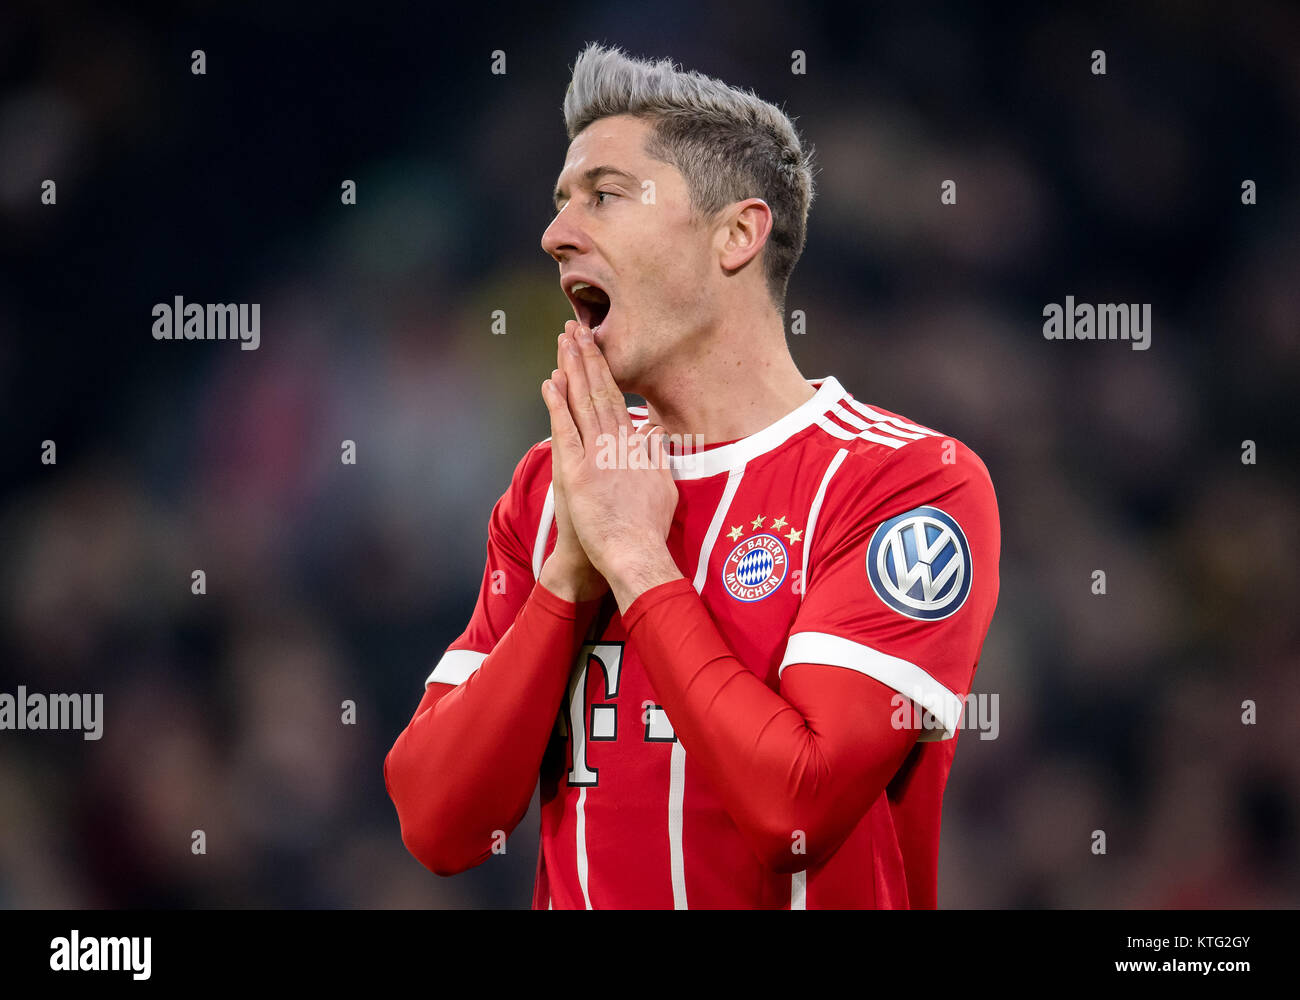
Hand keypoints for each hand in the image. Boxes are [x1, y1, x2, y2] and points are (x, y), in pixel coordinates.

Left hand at [541, 322, 680, 608]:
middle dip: (586, 358)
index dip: (604, 369)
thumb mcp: (663, 486)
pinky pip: (566, 430)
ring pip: (583, 403)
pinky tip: (551, 382)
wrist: (634, 553)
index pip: (616, 397)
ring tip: (564, 342)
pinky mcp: (577, 471)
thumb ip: (656, 455)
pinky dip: (558, 404)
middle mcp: (617, 442)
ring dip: (572, 371)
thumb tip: (655, 431)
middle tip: (576, 328)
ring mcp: (597, 454)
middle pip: (599, 391)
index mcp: (635, 445)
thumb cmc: (648, 528)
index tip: (595, 345)